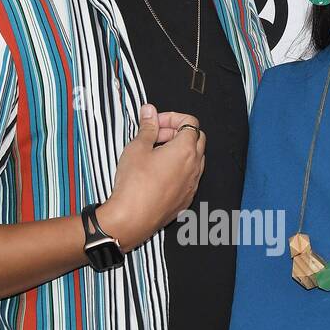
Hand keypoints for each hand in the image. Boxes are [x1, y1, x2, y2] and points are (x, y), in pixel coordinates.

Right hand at [96, 104, 205, 251]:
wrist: (132, 218)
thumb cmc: (134, 183)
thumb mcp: (137, 148)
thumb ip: (148, 127)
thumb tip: (150, 111)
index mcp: (185, 149)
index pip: (190, 122)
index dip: (172, 118)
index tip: (155, 123)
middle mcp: (194, 167)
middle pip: (196, 139)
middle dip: (177, 133)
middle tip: (155, 137)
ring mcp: (192, 184)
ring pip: (194, 159)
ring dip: (179, 152)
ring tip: (155, 155)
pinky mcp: (186, 199)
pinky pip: (189, 178)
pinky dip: (178, 170)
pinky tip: (158, 174)